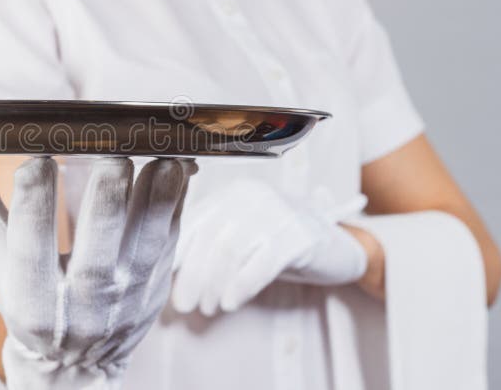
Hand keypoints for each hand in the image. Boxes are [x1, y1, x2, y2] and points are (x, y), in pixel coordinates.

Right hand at [0, 157, 195, 388]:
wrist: (76, 364)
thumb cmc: (33, 308)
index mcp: (32, 300)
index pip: (29, 251)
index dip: (32, 207)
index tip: (35, 162)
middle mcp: (81, 304)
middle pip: (95, 252)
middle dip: (105, 203)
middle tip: (112, 156)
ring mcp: (125, 299)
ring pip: (143, 247)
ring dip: (154, 202)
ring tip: (162, 159)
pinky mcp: (155, 288)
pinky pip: (168, 244)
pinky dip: (174, 207)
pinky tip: (178, 172)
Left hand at [172, 181, 367, 315]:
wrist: (337, 247)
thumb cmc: (281, 245)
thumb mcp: (243, 237)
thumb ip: (210, 246)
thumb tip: (172, 272)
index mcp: (233, 193)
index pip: (195, 220)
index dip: (176, 252)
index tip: (163, 280)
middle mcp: (253, 195)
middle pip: (210, 237)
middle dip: (192, 274)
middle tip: (183, 304)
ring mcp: (278, 212)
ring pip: (231, 250)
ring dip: (214, 284)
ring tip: (208, 307)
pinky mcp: (299, 235)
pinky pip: (261, 264)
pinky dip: (241, 286)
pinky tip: (230, 303)